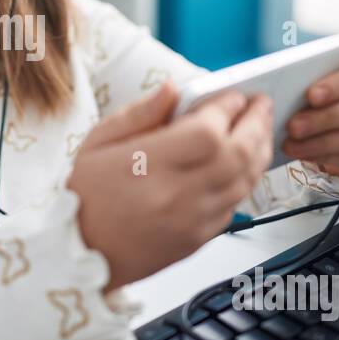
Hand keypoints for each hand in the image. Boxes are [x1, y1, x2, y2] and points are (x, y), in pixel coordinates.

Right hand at [67, 81, 273, 293]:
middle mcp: (176, 196)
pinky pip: (235, 205)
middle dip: (256, 123)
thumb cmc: (85, 194)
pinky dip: (245, 179)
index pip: (208, 132)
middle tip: (260, 105)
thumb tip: (173, 87)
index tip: (231, 95)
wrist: (78, 252)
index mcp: (148, 166)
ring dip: (259, 151)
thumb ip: (140, 113)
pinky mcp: (198, 239)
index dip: (226, 108)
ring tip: (260, 130)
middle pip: (238, 154)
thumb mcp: (98, 142)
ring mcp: (191, 221)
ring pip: (245, 181)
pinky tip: (243, 162)